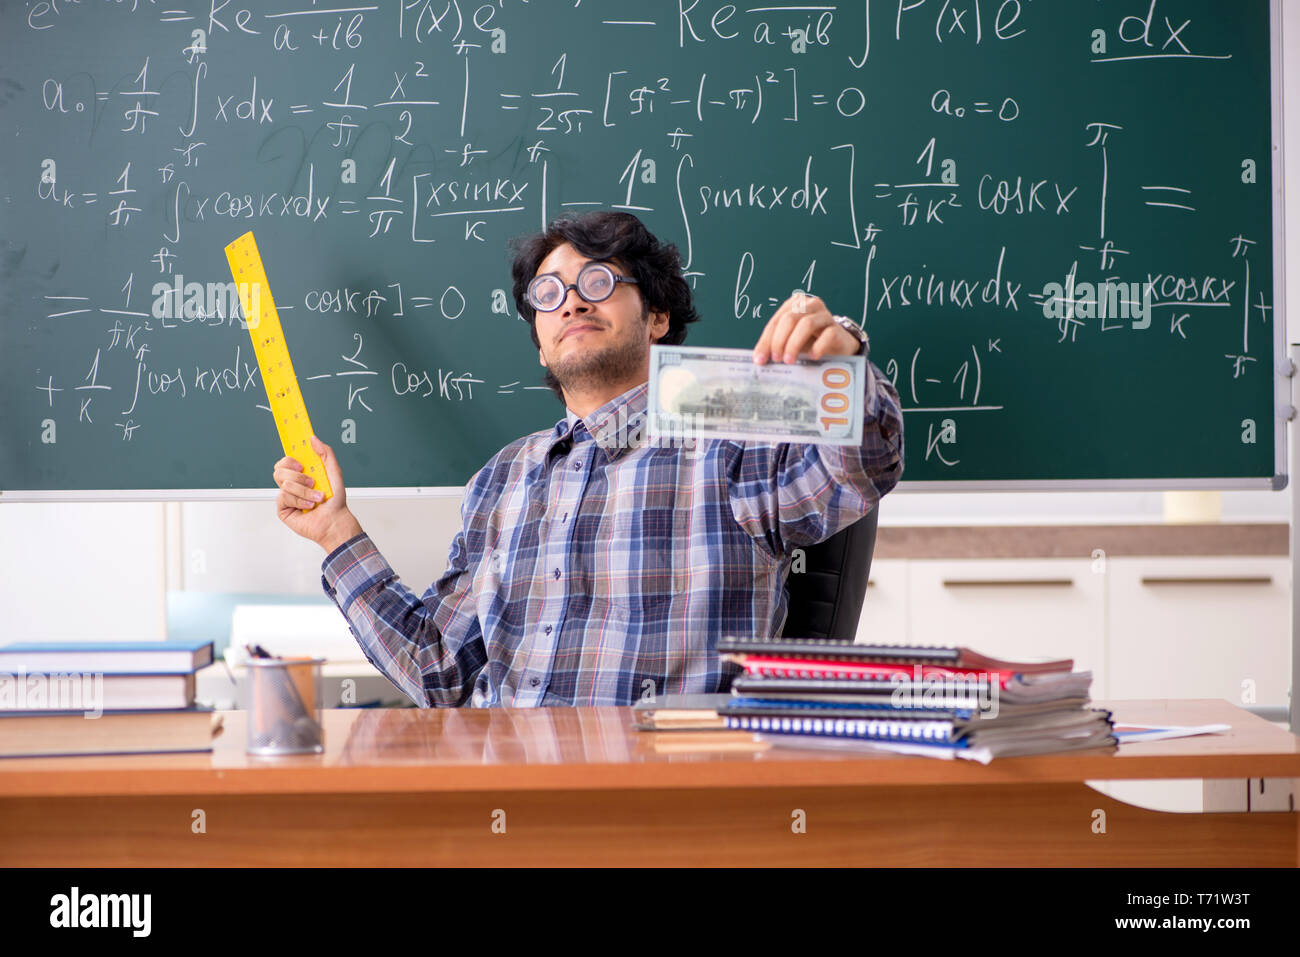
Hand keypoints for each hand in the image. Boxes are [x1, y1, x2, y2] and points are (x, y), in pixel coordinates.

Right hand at [272, 435, 362, 552]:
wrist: (335, 521)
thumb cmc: (335, 501)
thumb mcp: (334, 472)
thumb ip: (326, 453)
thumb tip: (313, 439)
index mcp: (301, 474)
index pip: (285, 461)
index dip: (289, 460)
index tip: (301, 464)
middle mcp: (292, 484)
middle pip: (279, 470)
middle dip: (298, 476)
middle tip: (312, 482)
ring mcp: (286, 496)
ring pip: (284, 484)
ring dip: (305, 491)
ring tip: (317, 498)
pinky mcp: (283, 509)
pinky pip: (284, 497)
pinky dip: (300, 501)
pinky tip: (308, 506)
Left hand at [752, 292, 858, 364]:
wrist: (838, 347)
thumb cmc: (811, 342)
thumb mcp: (791, 342)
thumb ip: (776, 346)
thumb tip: (759, 359)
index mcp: (794, 305)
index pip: (776, 321)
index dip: (766, 340)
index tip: (760, 359)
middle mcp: (810, 305)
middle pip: (789, 319)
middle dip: (779, 341)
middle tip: (776, 359)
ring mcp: (825, 315)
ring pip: (806, 324)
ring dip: (794, 343)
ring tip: (789, 360)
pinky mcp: (837, 328)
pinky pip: (827, 335)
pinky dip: (817, 347)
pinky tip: (812, 356)